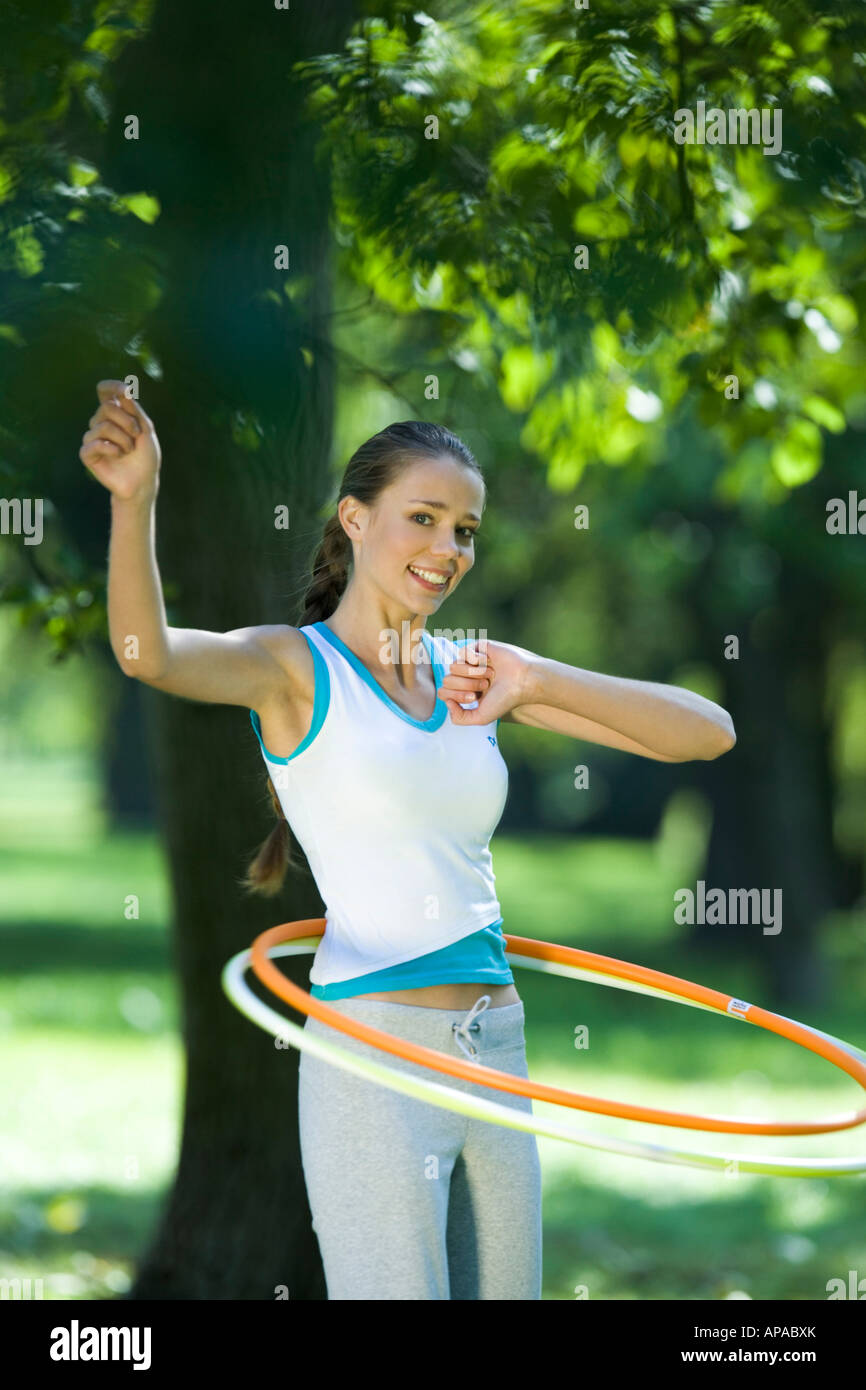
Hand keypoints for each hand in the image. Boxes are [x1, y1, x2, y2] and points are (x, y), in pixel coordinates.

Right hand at [79, 380, 160, 500]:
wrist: (143, 482)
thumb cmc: (146, 456)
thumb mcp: (146, 430)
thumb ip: (135, 410)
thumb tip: (124, 391)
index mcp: (116, 414)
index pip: (105, 391)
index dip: (112, 386)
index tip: (125, 390)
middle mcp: (101, 422)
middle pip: (106, 408)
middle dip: (127, 422)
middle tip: (136, 436)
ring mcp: (93, 438)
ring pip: (102, 426)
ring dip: (123, 439)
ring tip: (129, 451)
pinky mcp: (87, 454)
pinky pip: (93, 444)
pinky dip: (111, 449)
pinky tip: (118, 455)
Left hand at [440, 639, 536, 725]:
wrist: (522, 680)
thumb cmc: (504, 699)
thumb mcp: (481, 718)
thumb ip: (459, 718)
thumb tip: (446, 701)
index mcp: (465, 692)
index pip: (444, 693)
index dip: (456, 696)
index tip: (474, 698)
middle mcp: (466, 677)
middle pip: (447, 679)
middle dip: (466, 685)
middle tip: (485, 686)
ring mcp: (471, 662)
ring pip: (453, 666)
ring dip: (472, 672)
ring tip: (489, 674)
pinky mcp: (478, 648)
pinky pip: (462, 652)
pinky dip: (475, 659)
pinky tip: (487, 661)